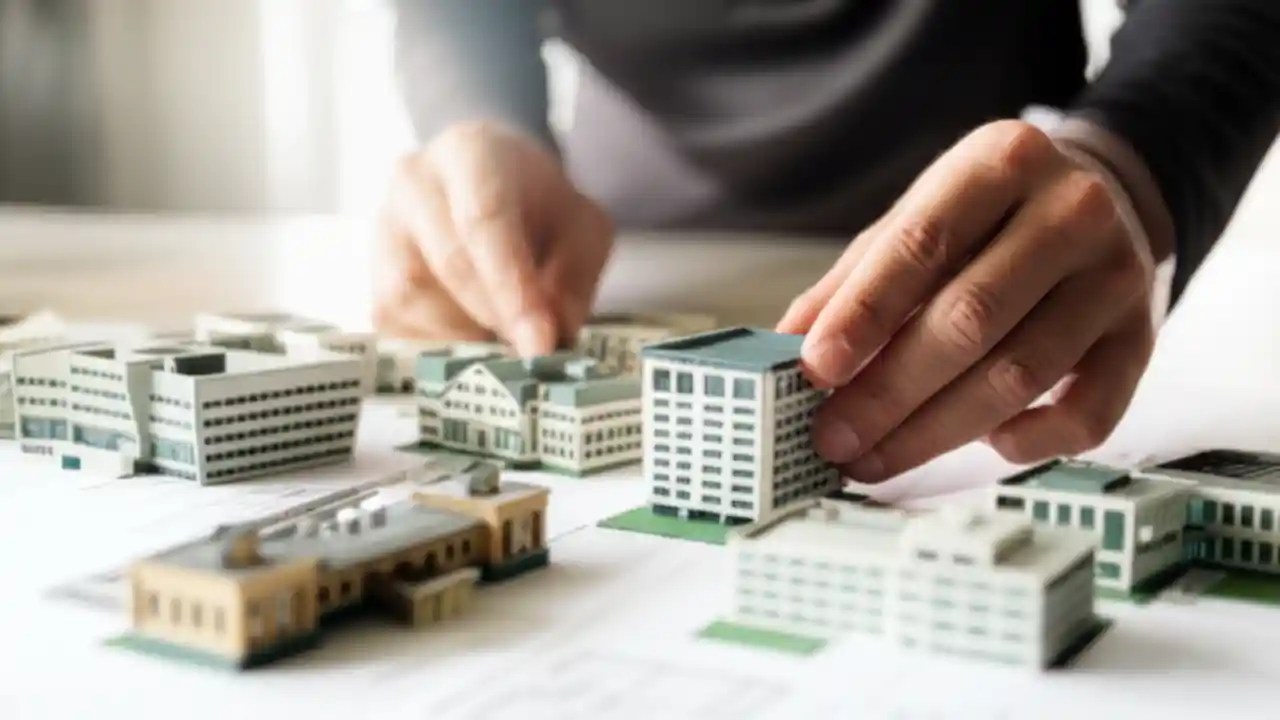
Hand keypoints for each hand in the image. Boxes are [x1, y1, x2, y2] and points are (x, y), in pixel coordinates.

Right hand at [374, 121, 613, 355]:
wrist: (490, 186)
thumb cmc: (538, 206)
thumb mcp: (580, 228)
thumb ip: (572, 278)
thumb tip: (551, 336)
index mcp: (470, 153)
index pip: (484, 220)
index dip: (512, 287)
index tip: (541, 341)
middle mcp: (414, 184)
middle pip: (447, 262)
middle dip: (496, 319)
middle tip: (535, 356)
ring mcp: (383, 230)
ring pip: (413, 301)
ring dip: (467, 338)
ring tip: (508, 348)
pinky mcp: (372, 279)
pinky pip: (397, 328)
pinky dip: (441, 351)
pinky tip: (475, 352)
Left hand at [779, 120, 1159, 482]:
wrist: (1105, 195)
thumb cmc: (988, 216)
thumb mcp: (918, 219)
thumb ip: (855, 281)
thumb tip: (788, 348)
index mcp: (1002, 162)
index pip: (922, 244)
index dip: (864, 313)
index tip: (816, 369)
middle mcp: (1071, 212)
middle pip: (970, 318)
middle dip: (890, 391)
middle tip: (833, 438)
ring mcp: (1115, 276)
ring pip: (1020, 374)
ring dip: (936, 431)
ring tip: (875, 458)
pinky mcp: (1142, 336)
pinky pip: (1088, 412)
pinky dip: (1029, 441)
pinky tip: (983, 445)